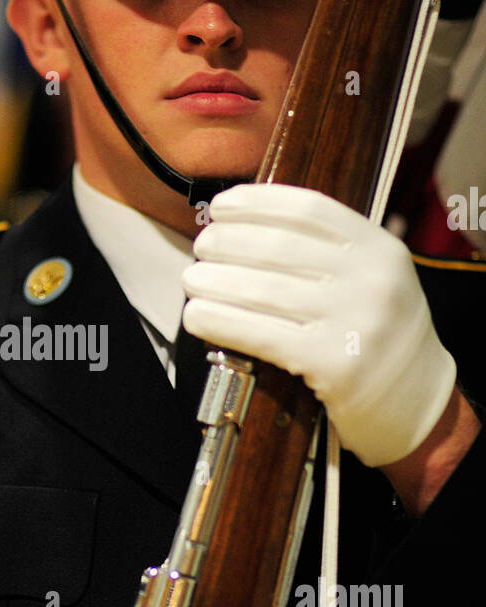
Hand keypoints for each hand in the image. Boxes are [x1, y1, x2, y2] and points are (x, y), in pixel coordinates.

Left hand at [182, 184, 456, 467]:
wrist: (416, 403)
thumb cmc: (377, 335)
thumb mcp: (373, 278)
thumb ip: (327, 251)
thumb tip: (242, 226)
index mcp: (381, 249)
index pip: (307, 209)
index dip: (256, 203)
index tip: (221, 206)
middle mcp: (372, 280)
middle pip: (276, 248)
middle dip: (225, 243)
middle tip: (200, 247)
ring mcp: (355, 323)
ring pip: (261, 291)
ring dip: (213, 282)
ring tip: (191, 280)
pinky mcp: (334, 365)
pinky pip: (260, 334)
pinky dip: (219, 321)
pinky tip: (196, 315)